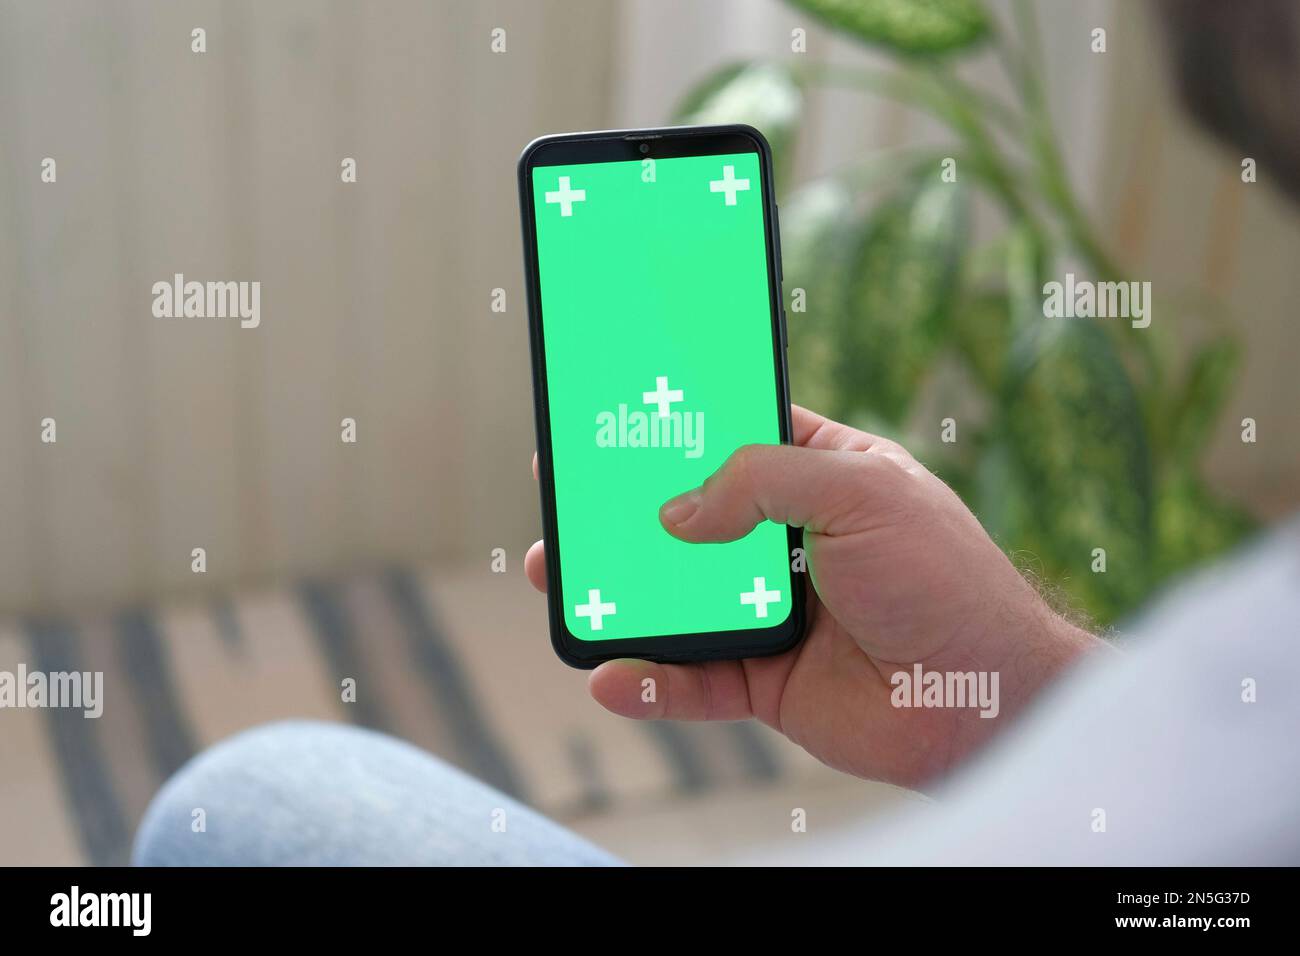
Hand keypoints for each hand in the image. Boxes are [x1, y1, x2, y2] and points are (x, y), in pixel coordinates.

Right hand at [526, 405, 1102, 787]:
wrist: (988, 697)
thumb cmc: (946, 576)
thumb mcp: (860, 491)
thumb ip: (762, 480)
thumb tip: (673, 514)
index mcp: (821, 473)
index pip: (732, 433)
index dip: (676, 421)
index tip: (613, 408)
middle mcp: (788, 539)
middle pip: (687, 517)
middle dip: (624, 509)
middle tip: (563, 493)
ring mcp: (772, 611)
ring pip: (675, 597)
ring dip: (616, 591)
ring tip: (555, 577)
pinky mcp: (766, 681)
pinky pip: (692, 680)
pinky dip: (648, 679)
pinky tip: (611, 674)